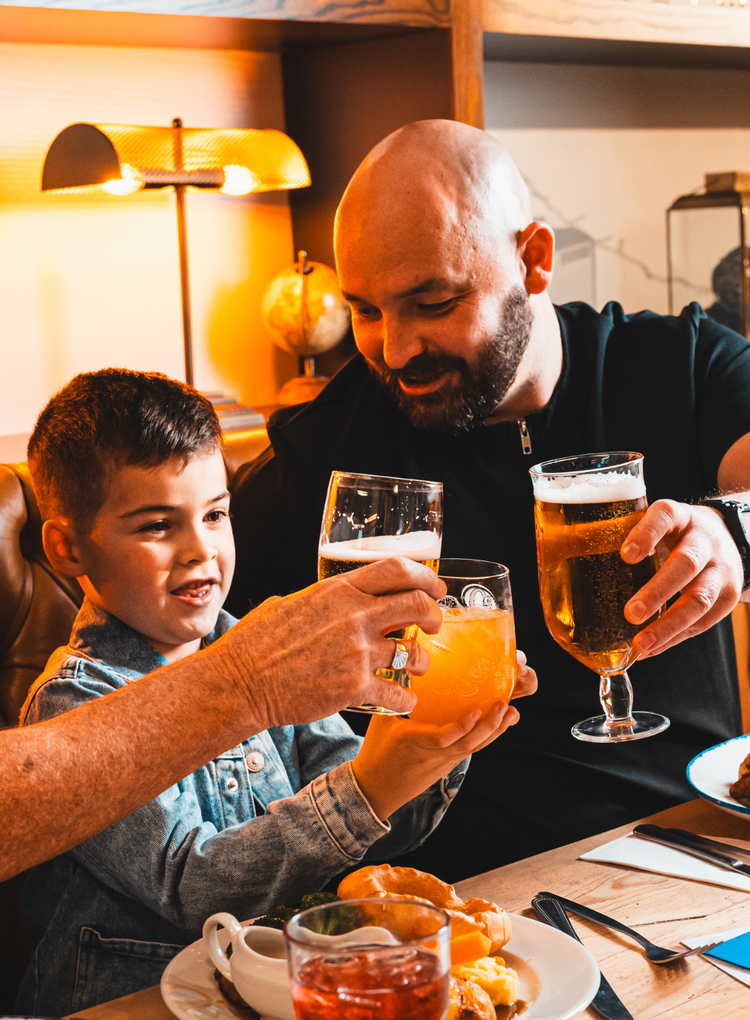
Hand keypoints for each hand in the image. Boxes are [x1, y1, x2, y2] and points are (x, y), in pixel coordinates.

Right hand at [212, 557, 445, 726]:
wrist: (239, 682)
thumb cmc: (256, 643)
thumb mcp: (289, 603)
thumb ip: (318, 598)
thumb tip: (325, 595)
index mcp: (338, 591)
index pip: (397, 569)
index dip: (425, 577)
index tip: (435, 588)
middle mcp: (353, 616)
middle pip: (417, 605)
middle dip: (434, 615)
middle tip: (434, 625)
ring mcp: (356, 652)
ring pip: (413, 652)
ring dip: (422, 660)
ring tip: (418, 666)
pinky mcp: (353, 687)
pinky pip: (398, 692)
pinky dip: (406, 699)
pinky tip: (404, 700)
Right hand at [352, 650, 537, 820]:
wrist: (375, 790)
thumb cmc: (376, 753)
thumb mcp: (382, 721)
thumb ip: (397, 697)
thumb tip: (407, 666)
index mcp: (414, 742)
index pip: (442, 738)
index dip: (462, 727)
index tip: (477, 711)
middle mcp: (433, 755)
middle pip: (468, 744)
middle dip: (491, 725)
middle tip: (506, 705)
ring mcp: (442, 763)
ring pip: (473, 748)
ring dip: (495, 732)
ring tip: (512, 714)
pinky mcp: (446, 766)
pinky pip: (469, 750)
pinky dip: (485, 737)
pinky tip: (498, 724)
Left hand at [621, 499, 742, 656]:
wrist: (726, 534)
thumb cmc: (674, 533)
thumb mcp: (654, 522)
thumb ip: (621, 534)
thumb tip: (562, 559)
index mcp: (678, 516)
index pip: (663, 518)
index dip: (646, 535)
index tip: (626, 555)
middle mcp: (704, 538)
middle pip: (686, 564)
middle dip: (658, 591)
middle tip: (631, 613)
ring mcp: (721, 567)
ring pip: (700, 599)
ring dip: (668, 625)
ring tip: (641, 644)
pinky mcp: (730, 594)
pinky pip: (704, 621)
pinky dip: (676, 638)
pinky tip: (653, 648)